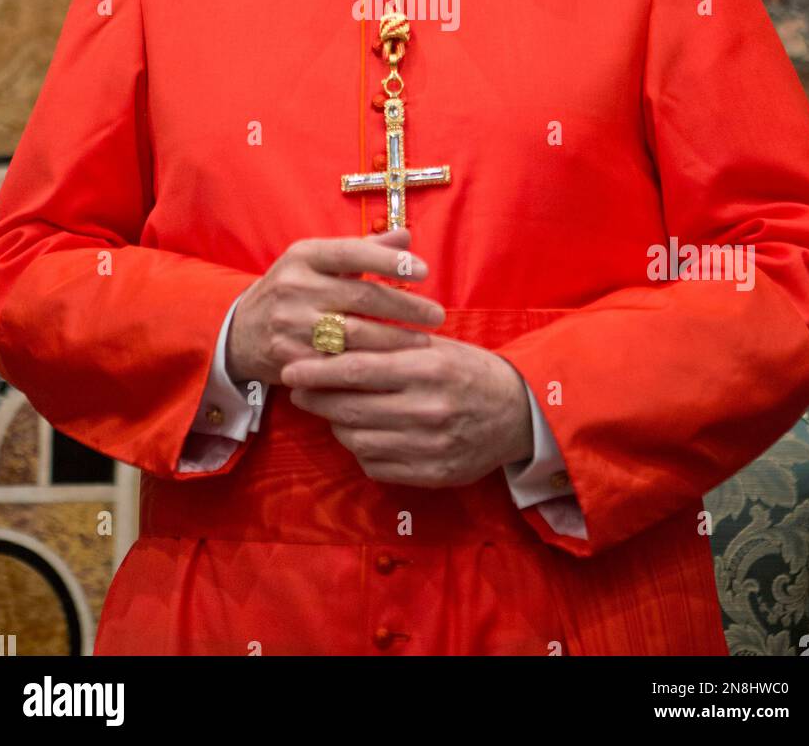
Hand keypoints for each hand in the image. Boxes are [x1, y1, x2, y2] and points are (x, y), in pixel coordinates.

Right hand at [225, 227, 444, 384]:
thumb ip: (365, 250)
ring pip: (354, 335)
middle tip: (436, 315)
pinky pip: (338, 365)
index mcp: (304, 256)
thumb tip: (406, 237)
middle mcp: (296, 286)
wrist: (240, 331)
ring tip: (424, 343)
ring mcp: (292, 324)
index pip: (353, 252)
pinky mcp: (292, 359)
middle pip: (361, 297)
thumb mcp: (320, 261)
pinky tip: (394, 368)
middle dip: (405, 308)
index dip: (390, 261)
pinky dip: (369, 367)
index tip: (424, 272)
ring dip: (394, 341)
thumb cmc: (293, 289)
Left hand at [281, 335, 533, 486]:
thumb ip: (388, 342)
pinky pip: (376, 465)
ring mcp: (430, 447)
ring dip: (335, 424)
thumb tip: (333, 333)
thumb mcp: (435, 345)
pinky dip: (360, 449)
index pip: (358, 370)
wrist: (519, 414)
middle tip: (296, 388)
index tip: (289, 368)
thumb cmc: (469, 370)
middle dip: (315, 398)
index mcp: (429, 368)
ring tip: (329, 408)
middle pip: (351, 409)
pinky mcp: (432, 475)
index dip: (317, 370)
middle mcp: (429, 409)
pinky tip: (361, 432)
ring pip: (358, 440)